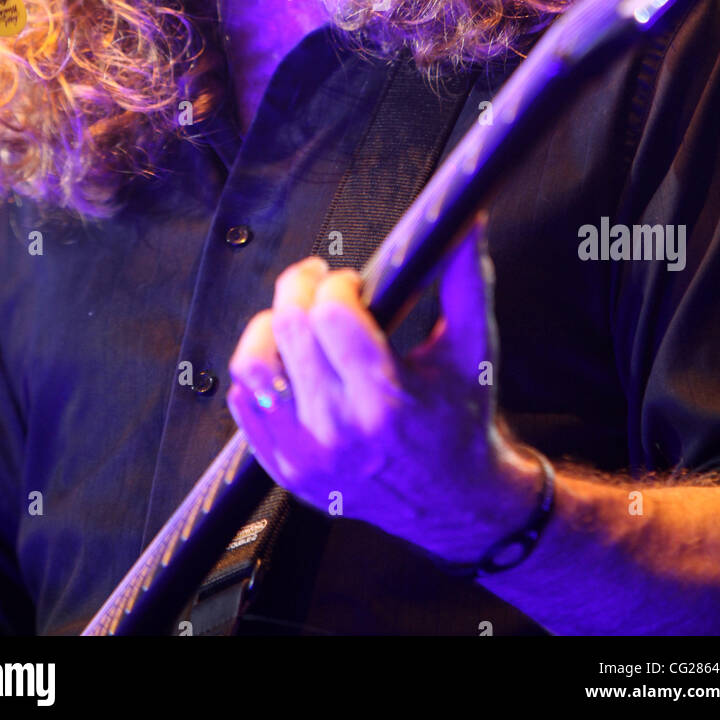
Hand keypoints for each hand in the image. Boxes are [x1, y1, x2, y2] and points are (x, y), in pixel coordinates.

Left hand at [226, 213, 537, 562]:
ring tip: (295, 318)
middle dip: (301, 287)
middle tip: (319, 281)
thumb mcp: (473, 348)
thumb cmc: (463, 420)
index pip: (332, 315)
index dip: (337, 284)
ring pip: (253, 366)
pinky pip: (245, 403)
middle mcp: (341, 431)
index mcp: (387, 399)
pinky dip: (259, 369)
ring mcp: (307, 455)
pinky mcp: (286, 470)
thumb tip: (466, 216)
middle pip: (289, 329)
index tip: (351, 282)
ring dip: (268, 326)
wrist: (455, 503)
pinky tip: (289, 359)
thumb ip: (466, 276)